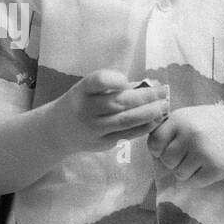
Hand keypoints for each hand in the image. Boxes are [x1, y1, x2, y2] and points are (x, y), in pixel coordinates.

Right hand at [48, 70, 167, 153]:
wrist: (59, 130)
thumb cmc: (81, 103)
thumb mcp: (88, 90)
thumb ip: (114, 86)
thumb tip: (150, 84)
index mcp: (82, 91)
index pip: (96, 81)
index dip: (113, 79)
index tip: (126, 80)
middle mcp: (85, 110)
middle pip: (118, 102)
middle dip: (145, 96)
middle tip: (163, 91)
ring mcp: (93, 129)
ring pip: (126, 120)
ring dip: (149, 113)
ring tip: (164, 105)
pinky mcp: (102, 143)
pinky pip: (127, 134)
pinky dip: (144, 126)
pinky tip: (156, 120)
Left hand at [146, 105, 223, 185]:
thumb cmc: (204, 123)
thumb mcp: (183, 118)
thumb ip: (166, 132)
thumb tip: (153, 156)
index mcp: (179, 120)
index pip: (155, 144)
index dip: (158, 150)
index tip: (167, 148)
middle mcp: (191, 134)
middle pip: (167, 161)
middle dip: (173, 161)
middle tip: (186, 154)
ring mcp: (204, 151)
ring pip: (179, 174)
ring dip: (185, 171)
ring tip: (197, 159)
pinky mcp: (216, 167)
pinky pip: (194, 183)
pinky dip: (196, 179)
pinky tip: (205, 166)